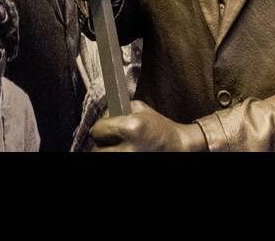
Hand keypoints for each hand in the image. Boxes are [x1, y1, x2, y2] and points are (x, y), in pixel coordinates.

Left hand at [90, 101, 205, 151]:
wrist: (177, 145)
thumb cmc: (158, 126)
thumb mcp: (140, 109)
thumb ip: (117, 110)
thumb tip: (101, 118)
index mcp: (130, 128)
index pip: (97, 130)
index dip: (101, 128)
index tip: (106, 128)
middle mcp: (129, 148)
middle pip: (97, 150)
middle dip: (103, 143)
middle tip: (111, 140)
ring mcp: (131, 159)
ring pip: (103, 157)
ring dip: (108, 151)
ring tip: (119, 146)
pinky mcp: (132, 166)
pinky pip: (113, 161)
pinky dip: (116, 154)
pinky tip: (124, 150)